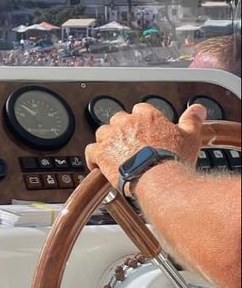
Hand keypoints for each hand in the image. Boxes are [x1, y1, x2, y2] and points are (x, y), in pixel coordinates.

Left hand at [85, 103, 205, 188]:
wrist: (158, 178)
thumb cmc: (173, 159)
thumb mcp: (190, 137)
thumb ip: (191, 121)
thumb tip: (198, 109)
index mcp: (146, 116)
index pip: (140, 110)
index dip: (142, 122)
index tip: (145, 133)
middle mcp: (126, 122)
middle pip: (119, 120)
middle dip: (123, 132)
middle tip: (132, 146)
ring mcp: (112, 136)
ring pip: (103, 133)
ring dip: (107, 142)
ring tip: (116, 155)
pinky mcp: (101, 152)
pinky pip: (91, 151)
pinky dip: (93, 158)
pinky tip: (99, 165)